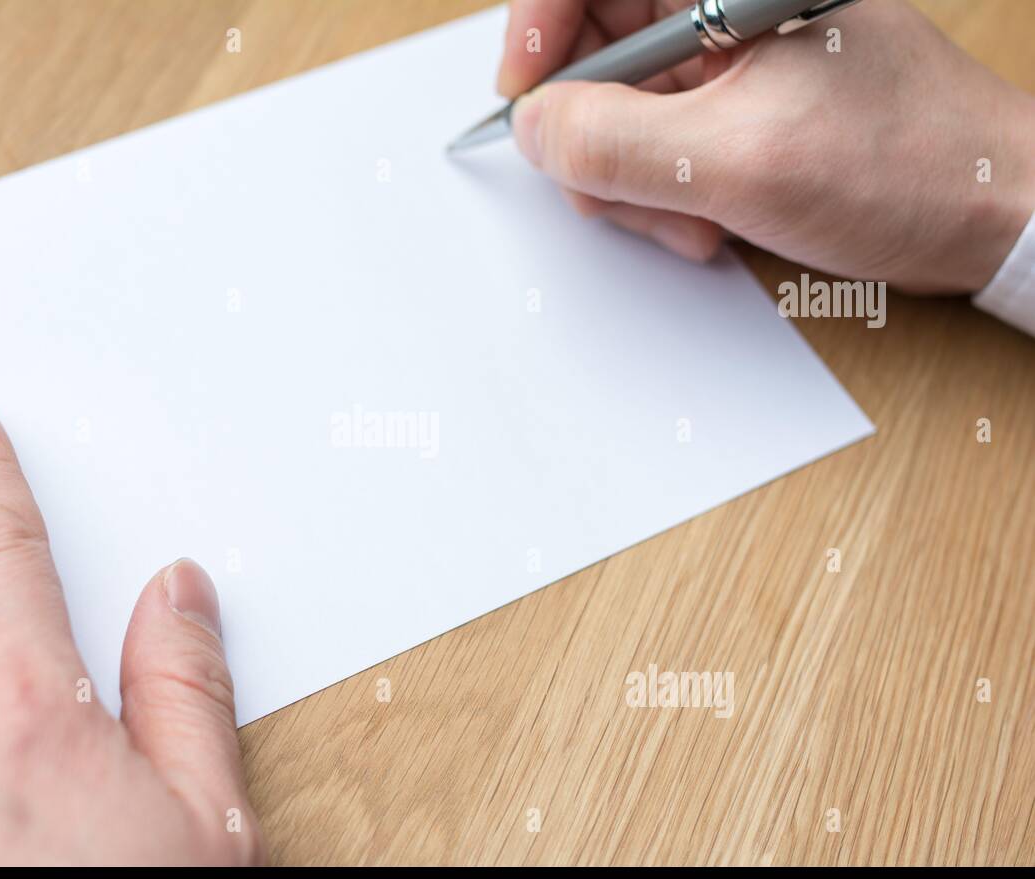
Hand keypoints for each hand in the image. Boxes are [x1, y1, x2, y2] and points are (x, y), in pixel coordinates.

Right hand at [498, 0, 1034, 292]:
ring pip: (615, 111)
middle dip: (589, 133)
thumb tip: (534, 128)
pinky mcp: (731, 111)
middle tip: (611, 190)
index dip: (538, 27)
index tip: (524, 94)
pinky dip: (660, 198)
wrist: (985, 214)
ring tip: (687, 222)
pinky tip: (705, 226)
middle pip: (593, 48)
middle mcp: (722, 8)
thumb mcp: (736, 161)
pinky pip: (654, 148)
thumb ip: (616, 142)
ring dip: (629, 182)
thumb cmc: (901, 166)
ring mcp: (726, 62)